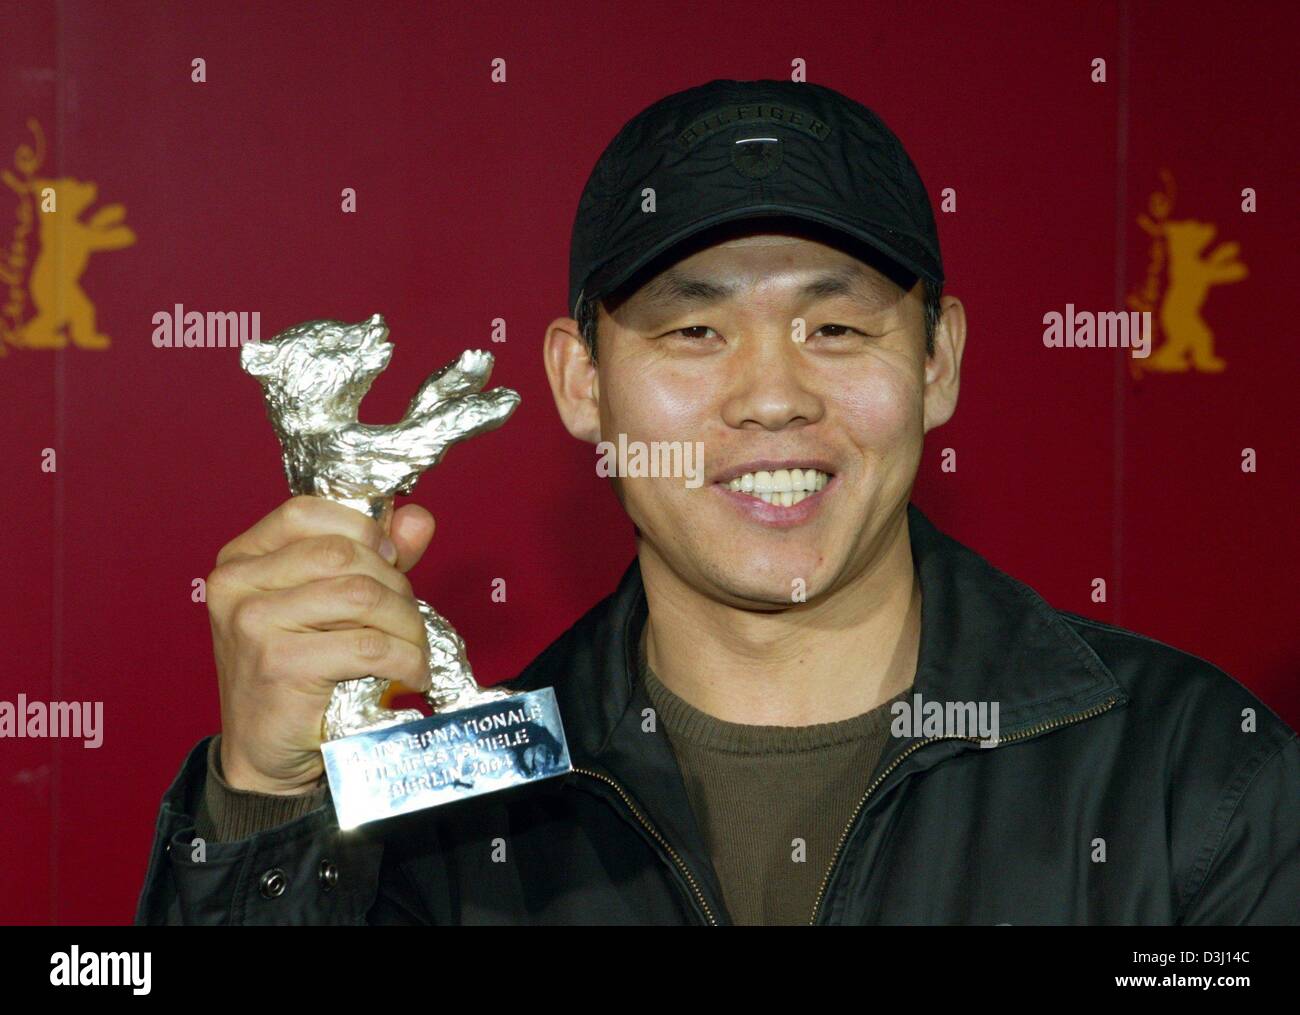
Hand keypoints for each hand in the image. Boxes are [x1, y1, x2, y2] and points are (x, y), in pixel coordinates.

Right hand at [207, 495, 434, 793]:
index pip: (307, 512)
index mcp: (241, 559)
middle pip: (344, 554)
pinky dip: (407, 659)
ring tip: (417, 648)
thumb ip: (372, 557)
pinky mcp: (280, 665)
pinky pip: (369, 646)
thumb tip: (417, 518)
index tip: (391, 559)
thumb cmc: (299, 672)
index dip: (362, 527)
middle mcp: (237, 584)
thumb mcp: (327, 606)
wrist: (265, 751)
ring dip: (408, 623)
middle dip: (395, 584)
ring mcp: (253, 624)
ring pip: (363, 596)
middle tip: (410, 618)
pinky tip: (413, 674)